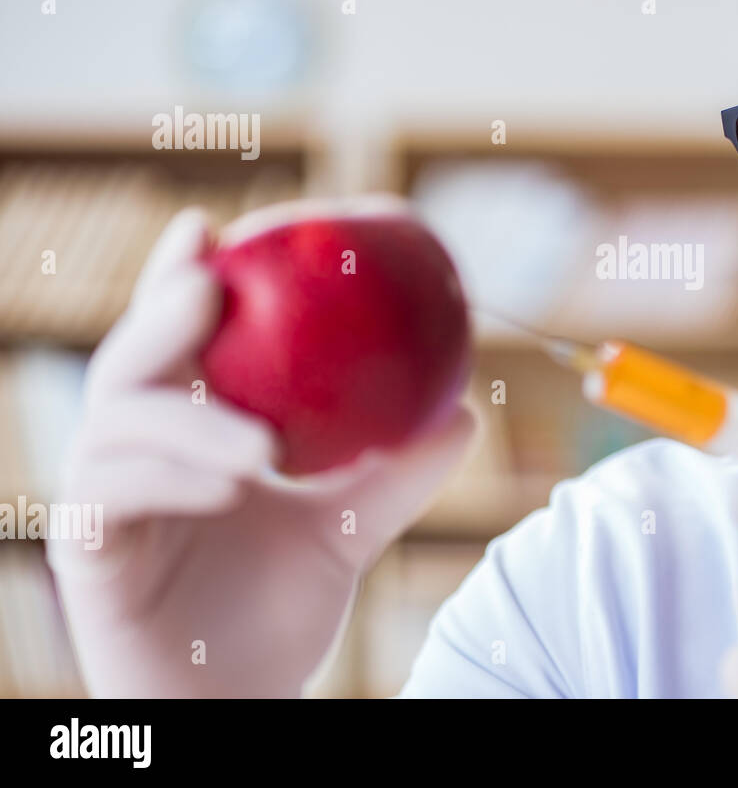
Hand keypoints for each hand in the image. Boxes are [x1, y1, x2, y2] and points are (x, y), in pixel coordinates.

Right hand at [47, 199, 477, 696]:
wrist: (241, 698)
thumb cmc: (276, 607)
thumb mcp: (347, 529)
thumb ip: (394, 473)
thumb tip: (464, 412)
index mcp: (184, 430)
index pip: (176, 341)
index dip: (181, 277)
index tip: (217, 227)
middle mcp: (134, 454)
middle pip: (129, 362)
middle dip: (161, 314)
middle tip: (212, 286)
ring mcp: (103, 500)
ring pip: (117, 427)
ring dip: (187, 422)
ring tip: (259, 445)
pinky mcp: (86, 554)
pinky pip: (107, 501)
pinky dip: (168, 483)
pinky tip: (227, 485)